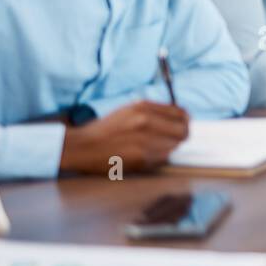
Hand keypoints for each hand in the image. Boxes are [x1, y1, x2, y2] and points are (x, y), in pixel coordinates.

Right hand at [58, 100, 188, 173]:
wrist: (81, 147)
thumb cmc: (105, 130)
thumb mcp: (128, 111)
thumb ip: (154, 112)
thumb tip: (181, 116)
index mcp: (143, 107)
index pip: (181, 114)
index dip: (184, 121)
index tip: (183, 125)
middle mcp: (146, 121)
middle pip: (183, 131)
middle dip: (181, 135)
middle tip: (173, 139)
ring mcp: (145, 140)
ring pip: (174, 146)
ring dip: (168, 148)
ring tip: (153, 148)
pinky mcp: (142, 157)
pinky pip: (162, 158)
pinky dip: (159, 158)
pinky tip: (145, 156)